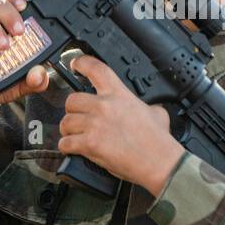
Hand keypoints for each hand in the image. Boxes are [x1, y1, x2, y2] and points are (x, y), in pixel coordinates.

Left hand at [58, 55, 185, 194]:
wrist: (159, 161)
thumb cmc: (158, 140)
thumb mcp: (156, 112)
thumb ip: (143, 105)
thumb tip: (143, 108)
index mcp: (119, 94)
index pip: (95, 68)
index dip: (81, 63)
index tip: (76, 64)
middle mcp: (104, 106)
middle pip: (72, 100)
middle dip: (73, 110)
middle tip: (80, 118)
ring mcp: (94, 124)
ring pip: (66, 122)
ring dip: (69, 130)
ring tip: (77, 136)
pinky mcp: (89, 144)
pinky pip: (66, 143)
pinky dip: (67, 147)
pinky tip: (74, 149)